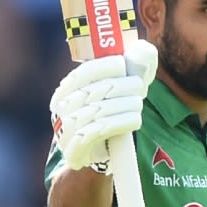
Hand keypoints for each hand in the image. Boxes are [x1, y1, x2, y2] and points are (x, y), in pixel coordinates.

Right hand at [49, 41, 158, 171]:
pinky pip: (96, 132)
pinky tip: (135, 120)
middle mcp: (61, 109)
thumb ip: (131, 69)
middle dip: (118, 87)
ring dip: (121, 105)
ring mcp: (65, 131)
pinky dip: (118, 123)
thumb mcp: (118, 92)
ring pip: (95, 112)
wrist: (94, 156)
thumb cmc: (108, 116)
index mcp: (66, 91)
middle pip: (91, 93)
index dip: (101, 67)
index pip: (81, 74)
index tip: (122, 64)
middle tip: (139, 86)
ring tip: (139, 104)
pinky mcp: (74, 150)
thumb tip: (144, 49)